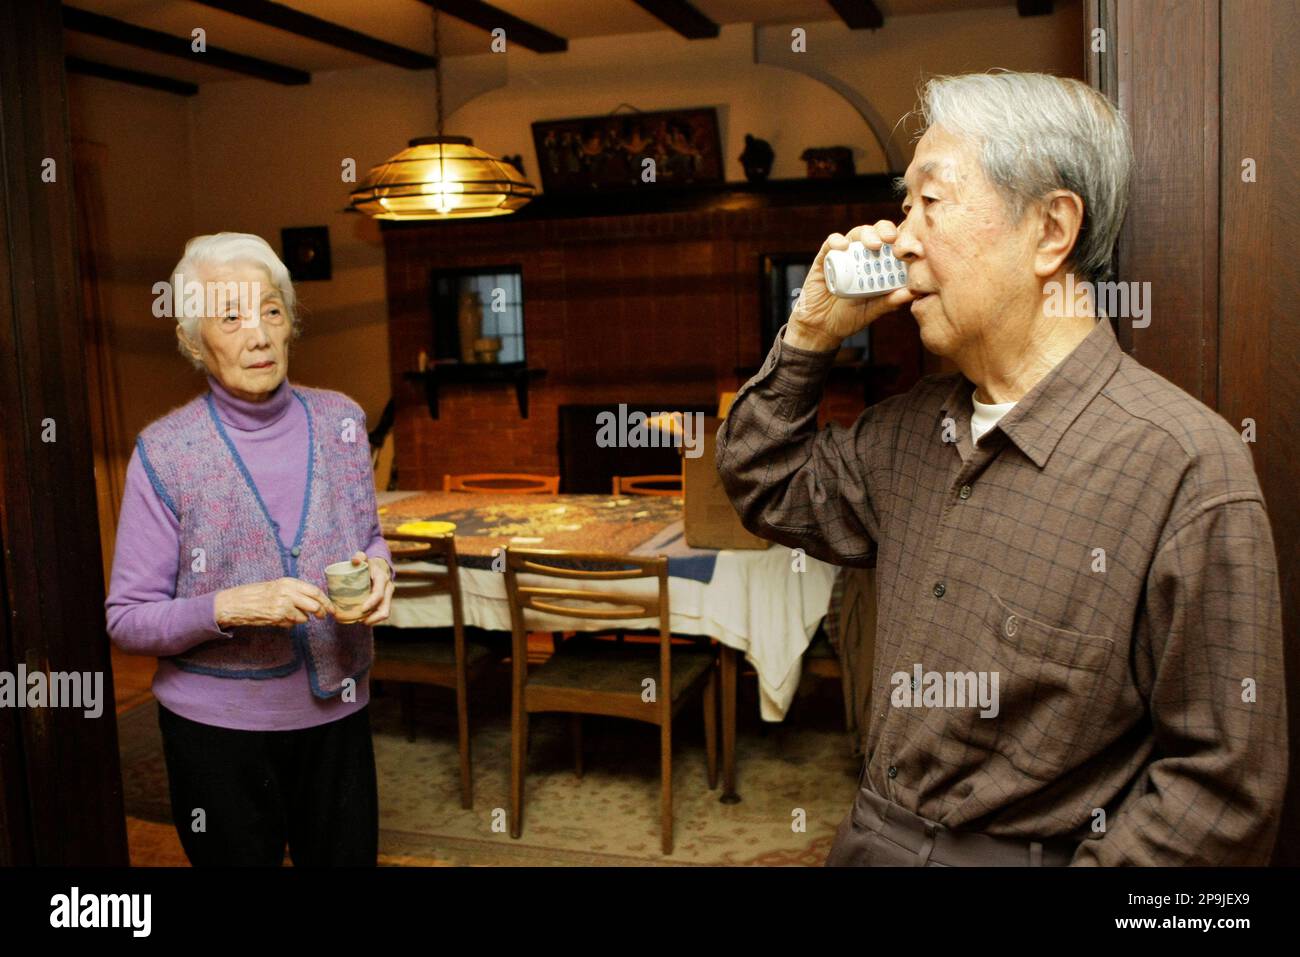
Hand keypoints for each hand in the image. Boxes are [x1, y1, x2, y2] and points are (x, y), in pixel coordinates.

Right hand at [215, 577, 336, 627]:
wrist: (237, 603)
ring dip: (301, 619)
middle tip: (323, 617)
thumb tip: (314, 600)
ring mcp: (283, 604)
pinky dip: (290, 623)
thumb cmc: (257, 595)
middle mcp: (288, 591)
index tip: (332, 608)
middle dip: (321, 612)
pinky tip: (280, 619)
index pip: (315, 591)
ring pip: (305, 617)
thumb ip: (295, 592)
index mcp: (289, 582)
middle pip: (315, 604)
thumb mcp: (278, 587)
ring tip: (289, 615)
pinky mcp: (278, 616)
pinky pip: (293, 623)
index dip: (326, 601)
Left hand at [350, 551, 393, 625]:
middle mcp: (388, 588)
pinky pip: (382, 613)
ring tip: (360, 621)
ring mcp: (388, 596)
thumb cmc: (369, 564)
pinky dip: (373, 618)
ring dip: (373, 620)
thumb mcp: (364, 558)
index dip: (370, 603)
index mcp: (383, 579)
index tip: (361, 609)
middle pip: (385, 609)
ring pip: (385, 613)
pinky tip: (364, 619)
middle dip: (372, 617)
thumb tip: (355, 561)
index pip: (379, 594)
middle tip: (359, 620)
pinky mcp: (386, 601)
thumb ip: (359, 557)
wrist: (380, 566)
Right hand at [786, 221, 914, 350]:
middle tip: (890, 240)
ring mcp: (844, 255)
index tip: (908, 244)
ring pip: (856, 233)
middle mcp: (862, 256)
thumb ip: (891, 301)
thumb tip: (913, 292)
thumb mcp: (873, 310)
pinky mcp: (825, 258)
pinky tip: (843, 247)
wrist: (822, 327)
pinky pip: (830, 243)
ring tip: (873, 245)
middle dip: (885, 231)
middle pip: (876, 232)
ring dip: (866, 234)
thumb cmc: (849, 317)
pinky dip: (837, 241)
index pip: (892, 244)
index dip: (901, 238)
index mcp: (878, 265)